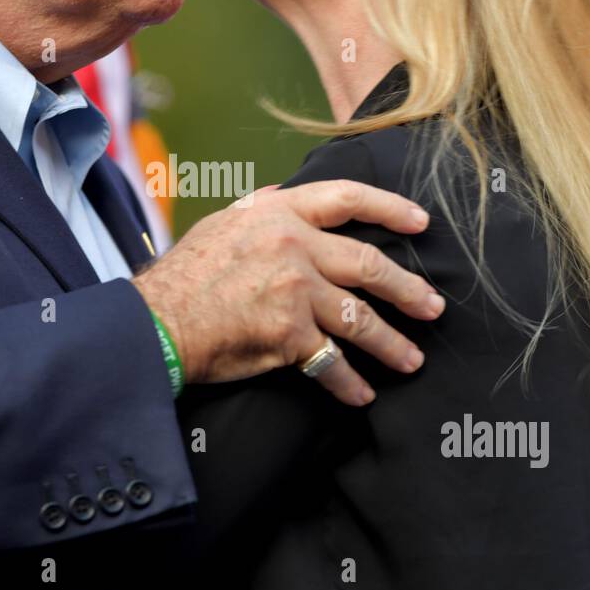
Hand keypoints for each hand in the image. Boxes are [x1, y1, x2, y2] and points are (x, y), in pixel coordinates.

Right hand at [132, 179, 444, 405]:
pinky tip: (362, 395)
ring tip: (412, 360)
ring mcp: (295, 289)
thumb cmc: (185, 275)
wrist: (157, 320)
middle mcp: (293, 245)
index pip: (347, 198)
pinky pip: (332, 362)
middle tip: (432, 306)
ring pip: (360, 317)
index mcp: (278, 211)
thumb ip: (263, 210)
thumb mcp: (223, 224)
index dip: (389, 208)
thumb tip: (287, 195)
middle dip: (408, 289)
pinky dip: (349, 382)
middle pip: (368, 264)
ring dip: (391, 343)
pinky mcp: (290, 334)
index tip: (421, 223)